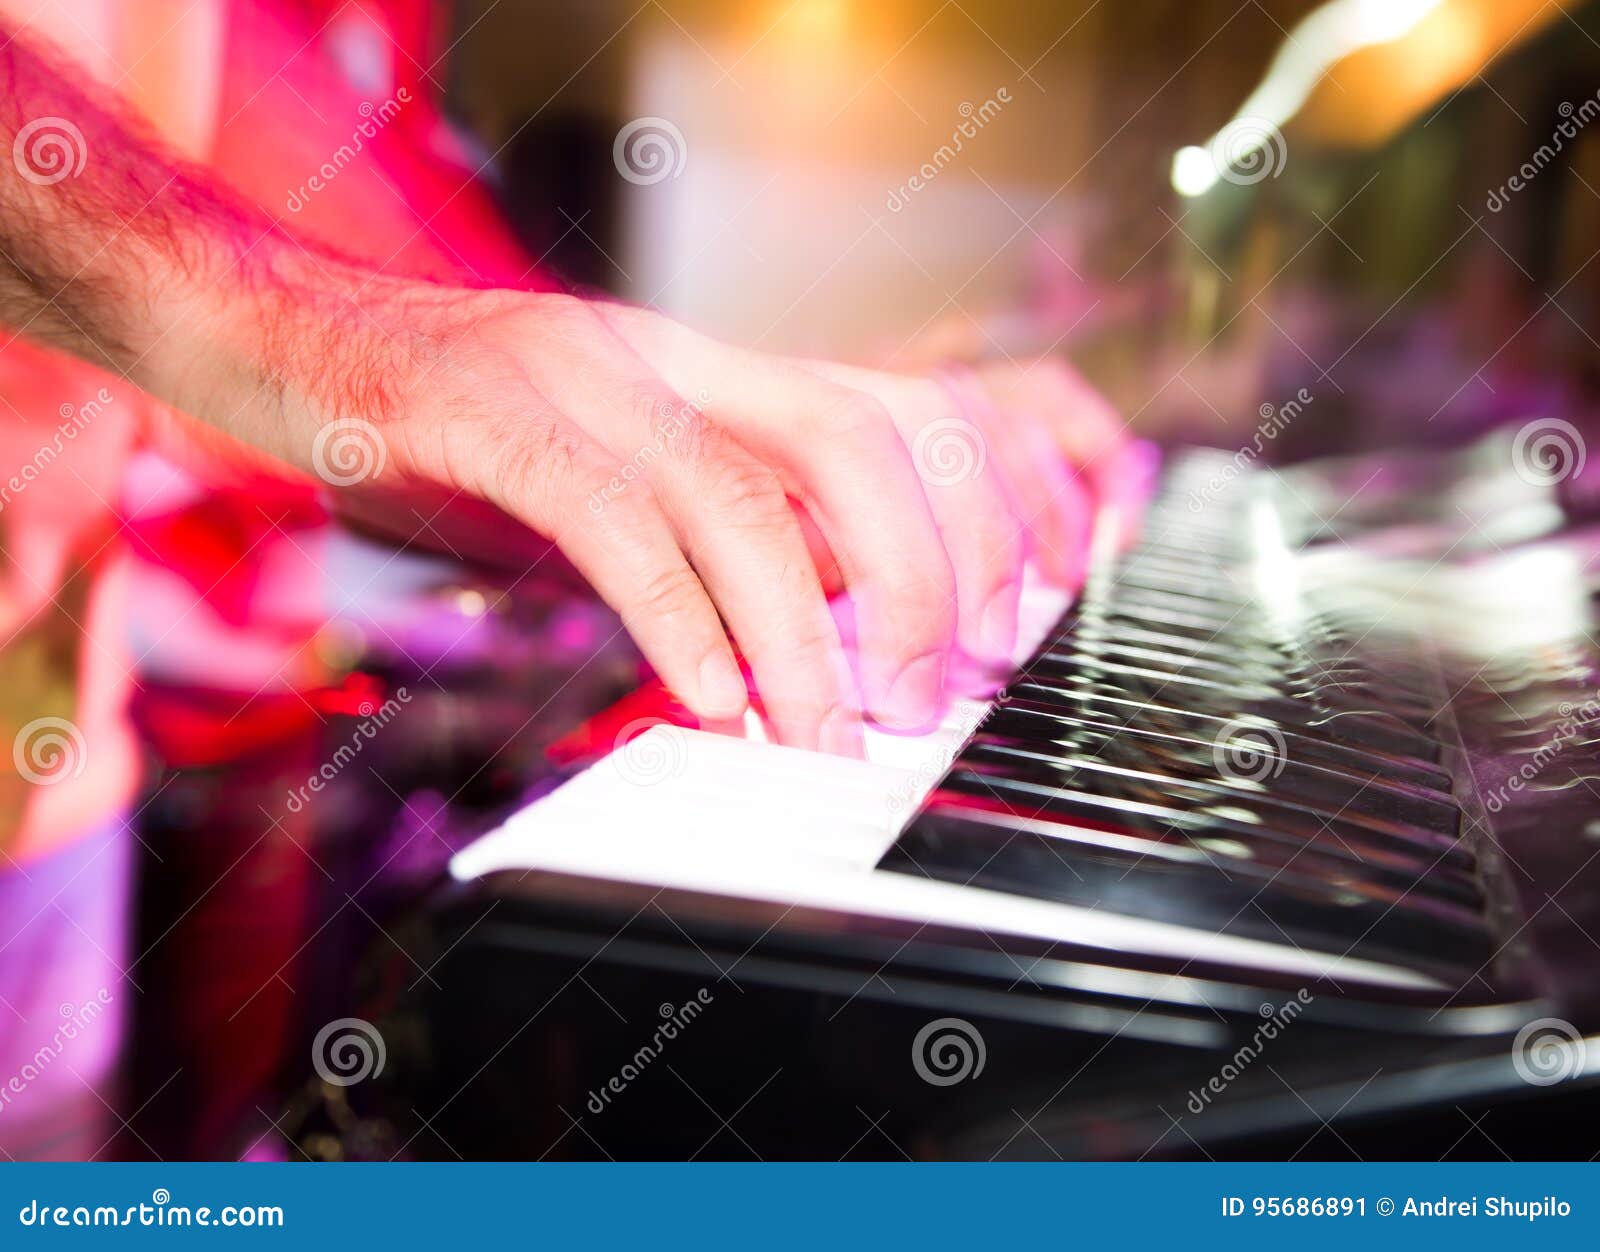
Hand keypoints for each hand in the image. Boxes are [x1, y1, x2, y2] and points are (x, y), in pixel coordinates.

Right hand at [217, 278, 996, 752]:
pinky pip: (605, 516)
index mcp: (713, 371)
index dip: (991, 502)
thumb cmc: (446, 425)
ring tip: (828, 734)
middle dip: (926, 574)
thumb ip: (698, 545)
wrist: (276, 334)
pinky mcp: (479, 411)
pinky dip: (674, 616)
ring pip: (741, 488)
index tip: (1017, 614)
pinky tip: (706, 698)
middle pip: (861, 435)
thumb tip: (795, 653)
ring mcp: (578, 373)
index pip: (907, 403)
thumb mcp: (605, 476)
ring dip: (805, 630)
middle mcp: (669, 357)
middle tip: (932, 695)